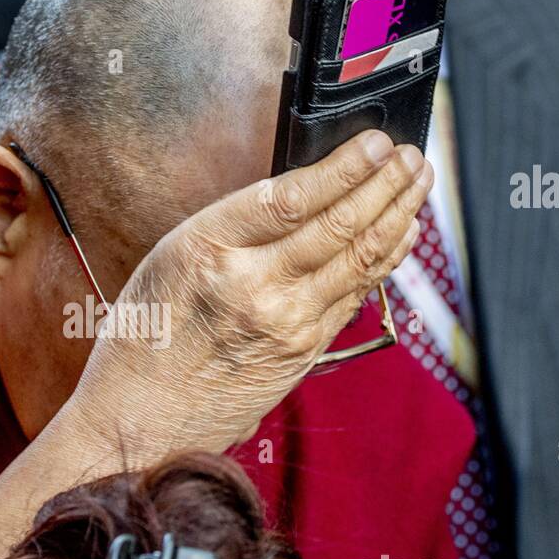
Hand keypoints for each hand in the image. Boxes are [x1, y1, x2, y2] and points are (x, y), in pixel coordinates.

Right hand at [66, 130, 429, 459]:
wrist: (141, 416)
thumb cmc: (148, 332)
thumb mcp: (172, 257)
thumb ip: (236, 226)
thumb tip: (306, 191)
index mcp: (209, 251)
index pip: (292, 198)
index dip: (344, 167)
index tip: (373, 141)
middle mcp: (253, 287)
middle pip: (339, 225)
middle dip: (385, 183)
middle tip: (410, 154)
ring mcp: (286, 325)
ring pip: (360, 259)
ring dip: (397, 214)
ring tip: (417, 181)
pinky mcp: (305, 352)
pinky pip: (356, 294)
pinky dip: (385, 259)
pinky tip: (400, 234)